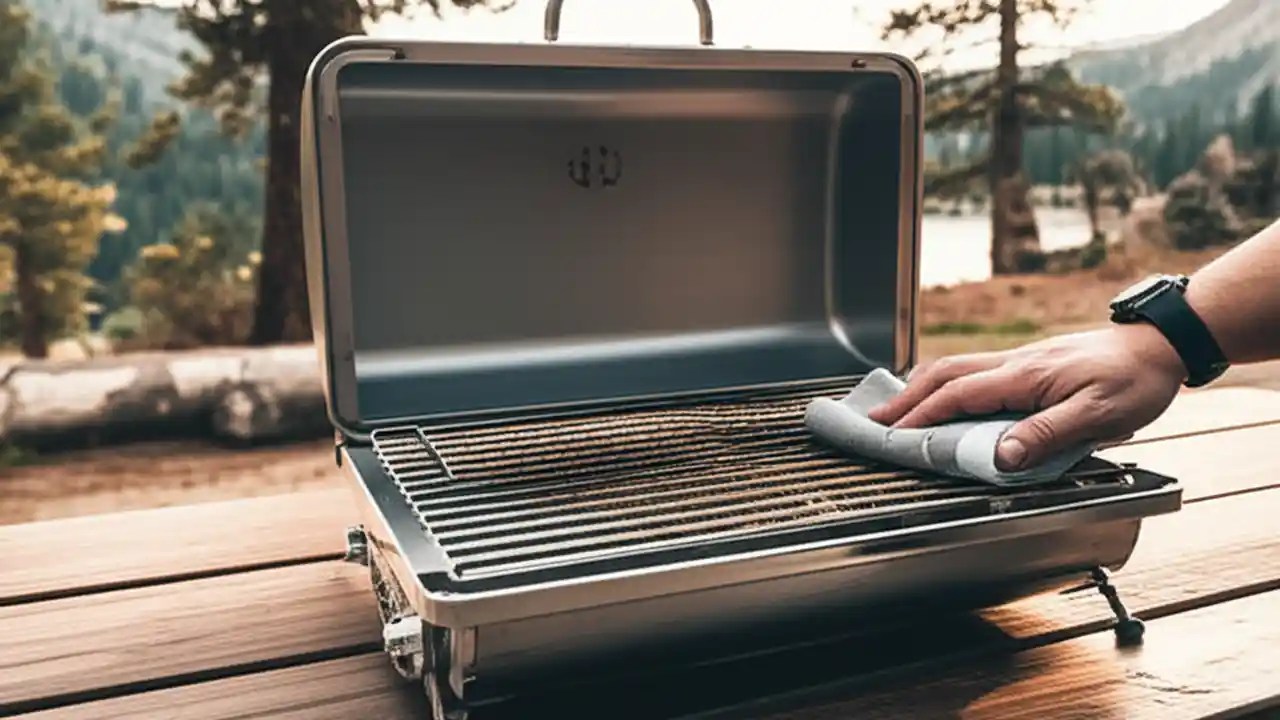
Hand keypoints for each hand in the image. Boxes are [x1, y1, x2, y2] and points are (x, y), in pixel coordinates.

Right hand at [868, 323, 1188, 471]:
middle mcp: (1014, 364)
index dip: (921, 416)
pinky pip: (974, 371)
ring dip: (920, 387)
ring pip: (956, 368)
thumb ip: (1047, 435)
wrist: (1160, 345)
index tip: (893, 434)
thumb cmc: (1134, 380)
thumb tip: (1000, 455)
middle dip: (905, 397)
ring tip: (898, 407)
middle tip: (876, 418)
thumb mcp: (1097, 415)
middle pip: (944, 373)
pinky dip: (945, 383)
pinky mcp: (1030, 365)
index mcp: (1024, 376)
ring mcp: (1020, 362)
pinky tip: (944, 395)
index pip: (958, 395)